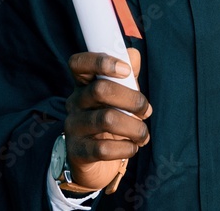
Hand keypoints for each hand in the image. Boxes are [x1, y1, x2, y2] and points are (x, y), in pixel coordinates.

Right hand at [63, 48, 151, 190]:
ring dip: (135, 127)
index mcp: (83, 85)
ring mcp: (73, 127)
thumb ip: (127, 76)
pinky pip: (104, 148)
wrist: (97, 163)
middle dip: (132, 99)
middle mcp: (74, 102)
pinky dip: (126, 148)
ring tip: (143, 134)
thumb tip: (133, 55)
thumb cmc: (111, 122)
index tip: (125, 70)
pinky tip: (132, 147)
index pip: (79, 63)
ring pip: (106, 119)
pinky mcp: (77, 152)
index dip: (101, 61)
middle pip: (100, 90)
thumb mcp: (120, 97)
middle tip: (146, 110)